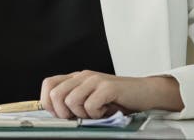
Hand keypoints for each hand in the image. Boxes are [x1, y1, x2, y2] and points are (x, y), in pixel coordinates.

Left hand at [39, 70, 183, 118]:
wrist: (145, 93)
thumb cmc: (119, 100)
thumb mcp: (91, 100)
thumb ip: (75, 102)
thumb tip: (57, 116)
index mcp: (76, 78)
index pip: (48, 85)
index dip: (48, 103)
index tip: (61, 115)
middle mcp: (83, 76)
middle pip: (56, 94)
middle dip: (64, 113)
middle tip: (80, 117)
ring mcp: (95, 80)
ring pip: (71, 101)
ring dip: (83, 114)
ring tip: (96, 113)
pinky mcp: (107, 87)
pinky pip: (90, 105)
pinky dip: (97, 114)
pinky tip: (106, 111)